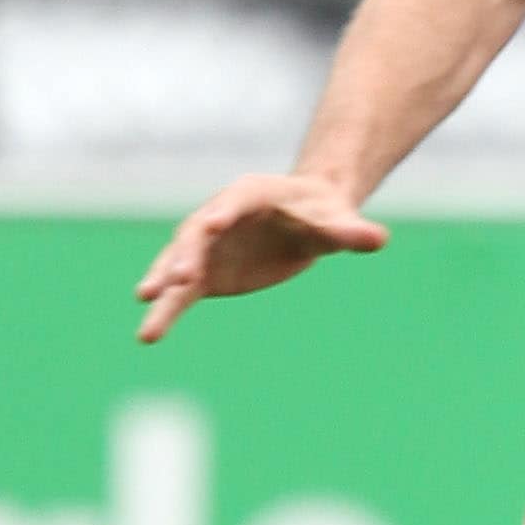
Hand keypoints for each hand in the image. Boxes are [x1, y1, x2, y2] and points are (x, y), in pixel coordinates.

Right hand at [134, 173, 388, 344]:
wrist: (308, 221)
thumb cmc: (323, 214)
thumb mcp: (338, 222)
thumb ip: (350, 231)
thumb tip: (379, 238)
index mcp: (250, 194)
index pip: (233, 200)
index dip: (222, 212)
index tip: (211, 224)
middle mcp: (218, 217)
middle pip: (196, 233)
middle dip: (187, 253)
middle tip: (181, 276)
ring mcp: (208, 248)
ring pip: (179, 265)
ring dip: (163, 281)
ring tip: (145, 301)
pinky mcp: (206, 275)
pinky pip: (180, 293)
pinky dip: (166, 308)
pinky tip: (149, 330)